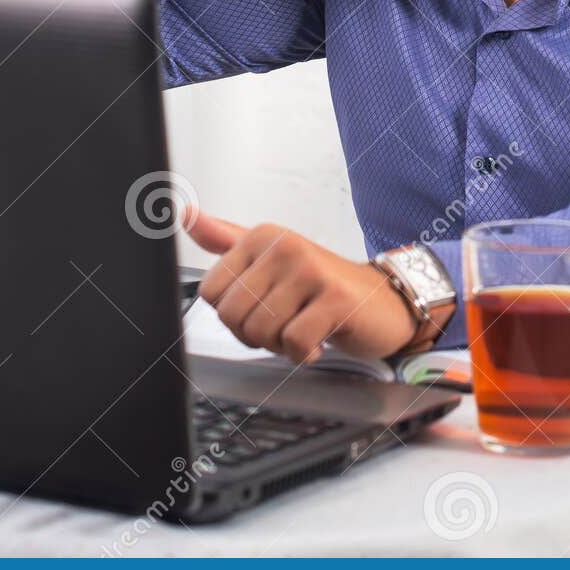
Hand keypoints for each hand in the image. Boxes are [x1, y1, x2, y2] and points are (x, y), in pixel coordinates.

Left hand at [183, 208, 417, 363]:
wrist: (383, 300)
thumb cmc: (321, 286)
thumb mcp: (270, 258)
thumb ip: (226, 240)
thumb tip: (186, 216)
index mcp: (260, 237)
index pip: (211, 292)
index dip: (233, 315)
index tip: (261, 309)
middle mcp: (283, 246)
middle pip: (233, 315)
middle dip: (255, 334)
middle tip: (283, 325)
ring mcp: (310, 270)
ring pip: (261, 331)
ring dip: (280, 345)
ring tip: (302, 330)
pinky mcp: (335, 298)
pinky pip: (294, 342)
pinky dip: (303, 353)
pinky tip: (318, 340)